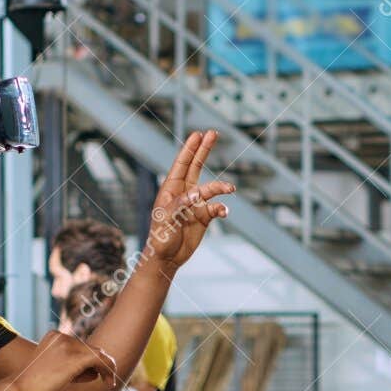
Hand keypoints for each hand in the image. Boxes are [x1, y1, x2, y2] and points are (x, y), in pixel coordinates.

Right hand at [8, 330, 117, 390]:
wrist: (19, 389)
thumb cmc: (33, 385)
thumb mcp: (52, 370)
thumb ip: (71, 367)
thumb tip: (96, 372)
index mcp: (55, 336)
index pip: (82, 347)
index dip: (90, 362)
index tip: (94, 376)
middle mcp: (63, 337)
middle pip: (91, 349)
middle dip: (99, 366)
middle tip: (105, 381)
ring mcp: (69, 346)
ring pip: (99, 354)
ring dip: (108, 368)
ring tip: (109, 382)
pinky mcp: (76, 358)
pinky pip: (101, 360)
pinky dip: (109, 370)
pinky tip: (109, 382)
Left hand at [141, 130, 233, 271]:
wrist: (167, 258)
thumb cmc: (160, 237)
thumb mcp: (166, 218)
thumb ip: (181, 203)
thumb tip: (197, 193)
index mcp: (171, 189)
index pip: (181, 165)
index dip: (190, 149)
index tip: (198, 134)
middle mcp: (184, 193)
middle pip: (196, 167)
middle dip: (204, 151)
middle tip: (213, 133)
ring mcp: (195, 205)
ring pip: (211, 189)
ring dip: (220, 187)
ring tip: (231, 188)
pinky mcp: (204, 218)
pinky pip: (216, 208)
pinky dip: (221, 209)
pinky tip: (223, 212)